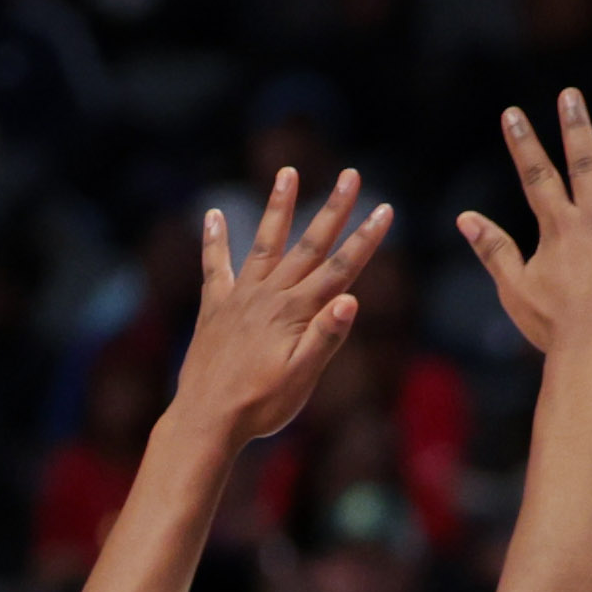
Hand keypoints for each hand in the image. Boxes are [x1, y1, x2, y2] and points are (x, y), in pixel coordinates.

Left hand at [177, 167, 389, 444]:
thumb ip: (325, 338)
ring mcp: (241, 297)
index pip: (339, 269)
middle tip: (351, 175)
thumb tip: (353, 301)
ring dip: (279, 207)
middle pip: (309, 245)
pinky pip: (215, 266)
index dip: (365, 239)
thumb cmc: (260, 406)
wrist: (206, 419)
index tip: (384, 209)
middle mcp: (269, 295)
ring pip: (265, 243)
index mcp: (295, 312)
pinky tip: (212, 215)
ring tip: (288, 173)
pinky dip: (215, 239)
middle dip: (333, 209)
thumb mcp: (301, 378)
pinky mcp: (216, 307)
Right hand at [457, 90, 591, 363]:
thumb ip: (494, 248)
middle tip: (571, 94)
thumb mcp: (514, 287)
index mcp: (560, 228)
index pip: (536, 175)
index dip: (523, 143)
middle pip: (585, 164)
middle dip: (575, 126)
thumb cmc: (553, 327)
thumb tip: (465, 218)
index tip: (513, 113)